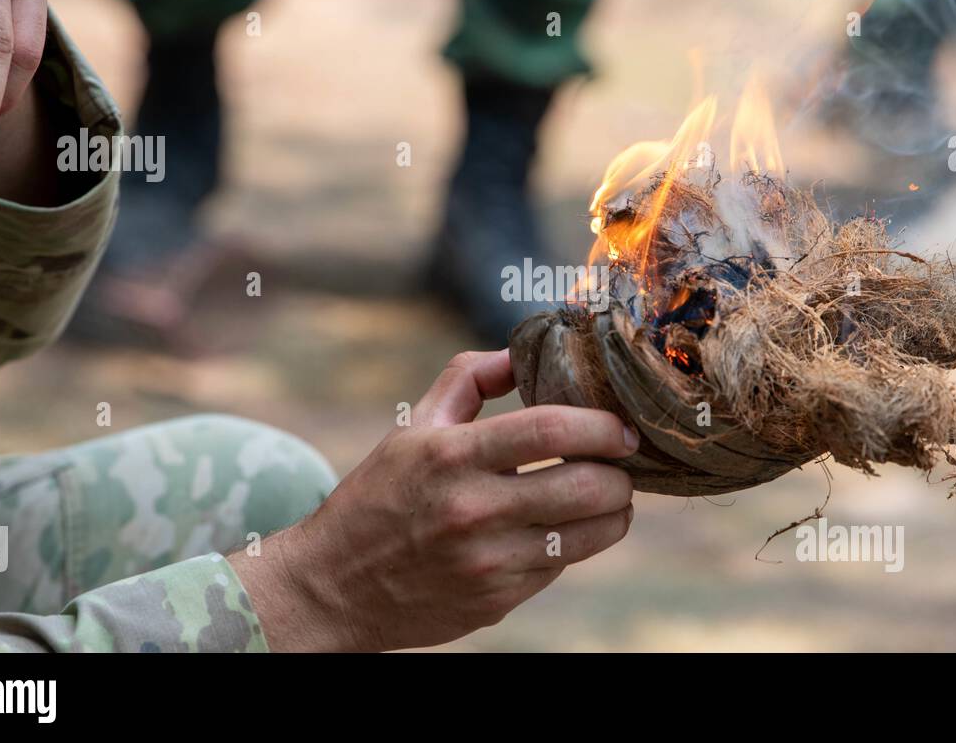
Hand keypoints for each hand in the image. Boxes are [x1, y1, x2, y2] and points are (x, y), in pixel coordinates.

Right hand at [230, 350, 639, 651]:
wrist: (333, 585)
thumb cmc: (380, 495)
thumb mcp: (412, 426)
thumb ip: (468, 378)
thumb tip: (524, 354)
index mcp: (452, 455)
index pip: (551, 430)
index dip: (602, 426)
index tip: (621, 429)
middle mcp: (473, 509)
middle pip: (586, 487)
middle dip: (621, 474)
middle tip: (621, 464)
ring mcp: (488, 561)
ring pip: (588, 535)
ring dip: (614, 513)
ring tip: (608, 497)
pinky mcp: (498, 601)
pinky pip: (561, 567)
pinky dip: (575, 544)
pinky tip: (562, 529)